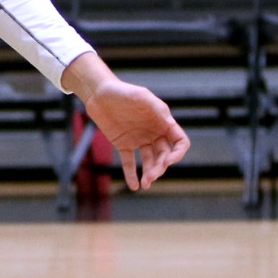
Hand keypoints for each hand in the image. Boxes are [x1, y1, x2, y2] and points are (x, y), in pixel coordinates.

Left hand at [79, 73, 189, 190]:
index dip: (177, 153)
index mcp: (163, 121)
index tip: (167, 161)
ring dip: (149, 173)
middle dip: (160, 167)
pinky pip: (130, 162)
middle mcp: (153, 132)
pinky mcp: (124, 144)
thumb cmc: (122, 91)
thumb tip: (169, 122)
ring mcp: (139, 139)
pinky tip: (134, 186)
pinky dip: (131, 174)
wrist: (98, 93)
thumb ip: (155, 108)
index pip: (179, 141)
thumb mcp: (141, 96)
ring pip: (149, 161)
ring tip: (144, 185)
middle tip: (150, 178)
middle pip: (164, 155)